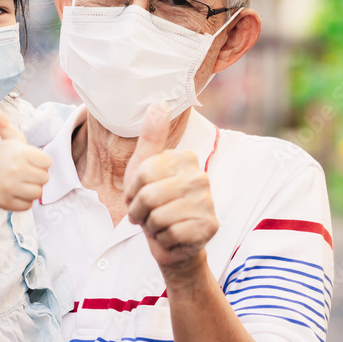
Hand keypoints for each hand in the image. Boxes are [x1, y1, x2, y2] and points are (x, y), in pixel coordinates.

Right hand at [0, 106, 51, 211]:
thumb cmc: (6, 158)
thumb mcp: (9, 140)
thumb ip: (5, 124)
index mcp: (19, 153)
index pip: (48, 163)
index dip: (42, 163)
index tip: (30, 161)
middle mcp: (13, 170)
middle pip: (45, 179)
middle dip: (38, 176)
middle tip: (26, 173)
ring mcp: (9, 187)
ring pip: (38, 193)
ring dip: (32, 189)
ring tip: (22, 183)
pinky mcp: (7, 203)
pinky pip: (28, 205)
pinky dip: (24, 201)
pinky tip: (16, 193)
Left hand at [124, 102, 218, 272]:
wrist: (170, 240)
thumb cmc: (154, 201)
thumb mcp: (144, 166)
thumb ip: (152, 135)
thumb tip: (160, 102)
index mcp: (185, 158)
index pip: (143, 173)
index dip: (132, 190)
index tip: (138, 195)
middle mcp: (200, 176)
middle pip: (149, 196)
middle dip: (139, 211)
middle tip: (147, 213)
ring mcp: (208, 202)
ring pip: (159, 216)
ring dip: (151, 226)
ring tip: (159, 224)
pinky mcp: (209, 226)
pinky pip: (170, 233)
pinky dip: (163, 239)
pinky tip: (171, 236)